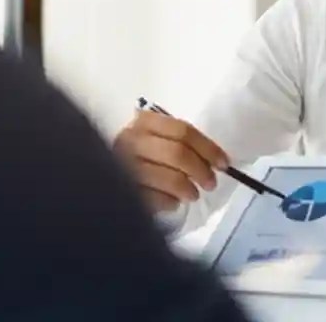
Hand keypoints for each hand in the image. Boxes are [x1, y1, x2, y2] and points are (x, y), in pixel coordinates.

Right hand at [112, 110, 229, 212]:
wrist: (102, 182)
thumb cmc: (140, 158)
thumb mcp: (157, 142)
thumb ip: (180, 144)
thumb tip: (215, 162)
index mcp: (143, 122)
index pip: (182, 130)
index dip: (208, 147)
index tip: (224, 164)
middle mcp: (130, 140)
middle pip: (178, 153)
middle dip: (201, 170)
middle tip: (211, 183)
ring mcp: (123, 166)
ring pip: (170, 178)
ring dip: (188, 189)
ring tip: (192, 195)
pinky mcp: (122, 191)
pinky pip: (157, 199)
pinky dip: (171, 202)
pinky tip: (172, 202)